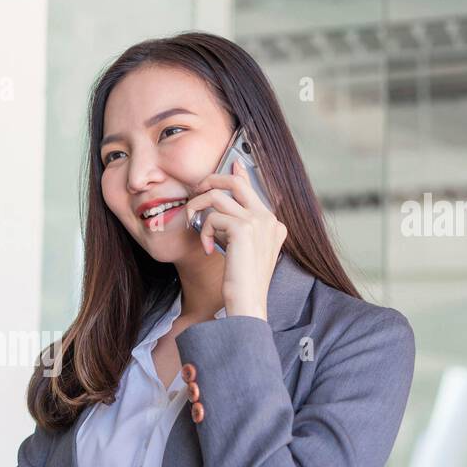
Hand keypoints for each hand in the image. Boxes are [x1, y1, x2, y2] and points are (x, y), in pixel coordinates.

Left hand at [182, 158, 286, 319]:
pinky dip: (203, 231)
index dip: (239, 174)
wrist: (248, 303)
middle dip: (210, 181)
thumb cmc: (241, 282)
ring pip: (217, 196)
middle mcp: (270, 219)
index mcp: (273, 224)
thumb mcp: (239, 249)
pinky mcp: (244, 228)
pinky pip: (212, 217)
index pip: (253, 190)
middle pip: (235, 182)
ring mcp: (259, 222)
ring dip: (197, 208)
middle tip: (195, 191)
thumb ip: (234, 226)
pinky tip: (207, 248)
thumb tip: (218, 207)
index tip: (233, 163)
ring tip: (193, 224)